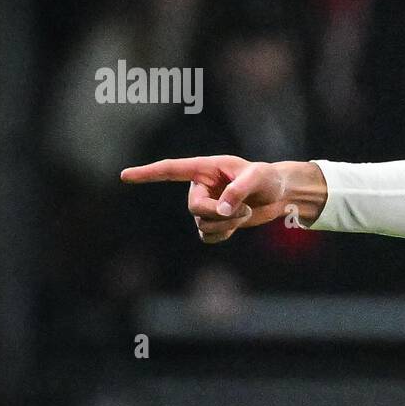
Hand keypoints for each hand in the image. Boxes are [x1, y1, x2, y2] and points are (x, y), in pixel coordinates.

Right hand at [120, 156, 325, 243]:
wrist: (279, 194)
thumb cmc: (268, 178)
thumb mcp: (257, 177)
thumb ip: (238, 190)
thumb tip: (220, 210)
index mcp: (205, 169)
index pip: (171, 170)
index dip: (148, 173)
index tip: (125, 175)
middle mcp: (200, 187)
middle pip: (194, 208)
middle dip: (219, 213)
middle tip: (245, 209)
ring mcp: (206, 206)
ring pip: (202, 224)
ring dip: (227, 224)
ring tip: (246, 212)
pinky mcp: (214, 222)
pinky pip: (208, 236)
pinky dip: (223, 234)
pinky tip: (236, 226)